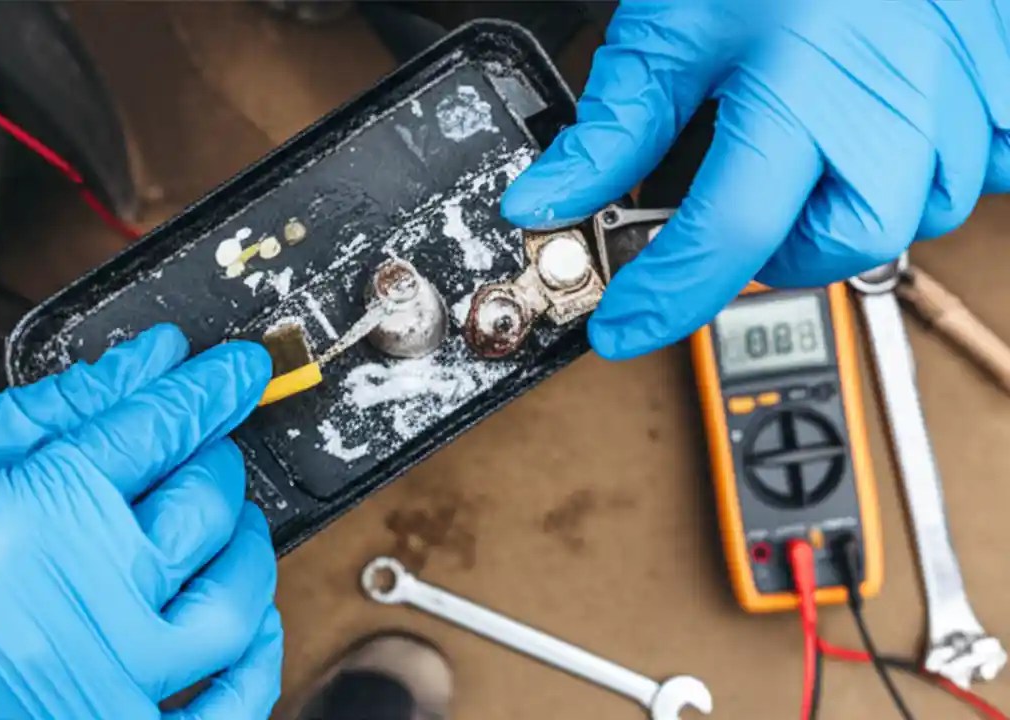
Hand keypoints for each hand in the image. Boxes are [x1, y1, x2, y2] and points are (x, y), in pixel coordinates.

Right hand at [0, 326, 281, 718]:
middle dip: (215, 456)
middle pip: (204, 510)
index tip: (241, 369)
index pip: (162, 433)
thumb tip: (160, 360)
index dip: (211, 388)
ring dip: (246, 547)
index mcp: (36, 522)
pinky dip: (253, 668)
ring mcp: (96, 683)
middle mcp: (79, 609)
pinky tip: (251, 620)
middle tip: (199, 437)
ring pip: (230, 607)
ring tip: (225, 516)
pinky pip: (217, 713)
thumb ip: (72, 402)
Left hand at [503, 0, 1009, 358]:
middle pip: (845, 247)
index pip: (730, 236)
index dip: (665, 298)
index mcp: (804, 89)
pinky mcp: (995, 86)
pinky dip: (925, 176)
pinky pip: (981, 170)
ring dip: (846, 217)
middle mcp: (894, 105)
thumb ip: (614, 127)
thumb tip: (549, 200)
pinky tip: (883, 142)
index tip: (620, 325)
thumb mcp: (673, 28)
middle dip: (776, 256)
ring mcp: (960, 97)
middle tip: (732, 221)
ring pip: (914, 217)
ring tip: (803, 167)